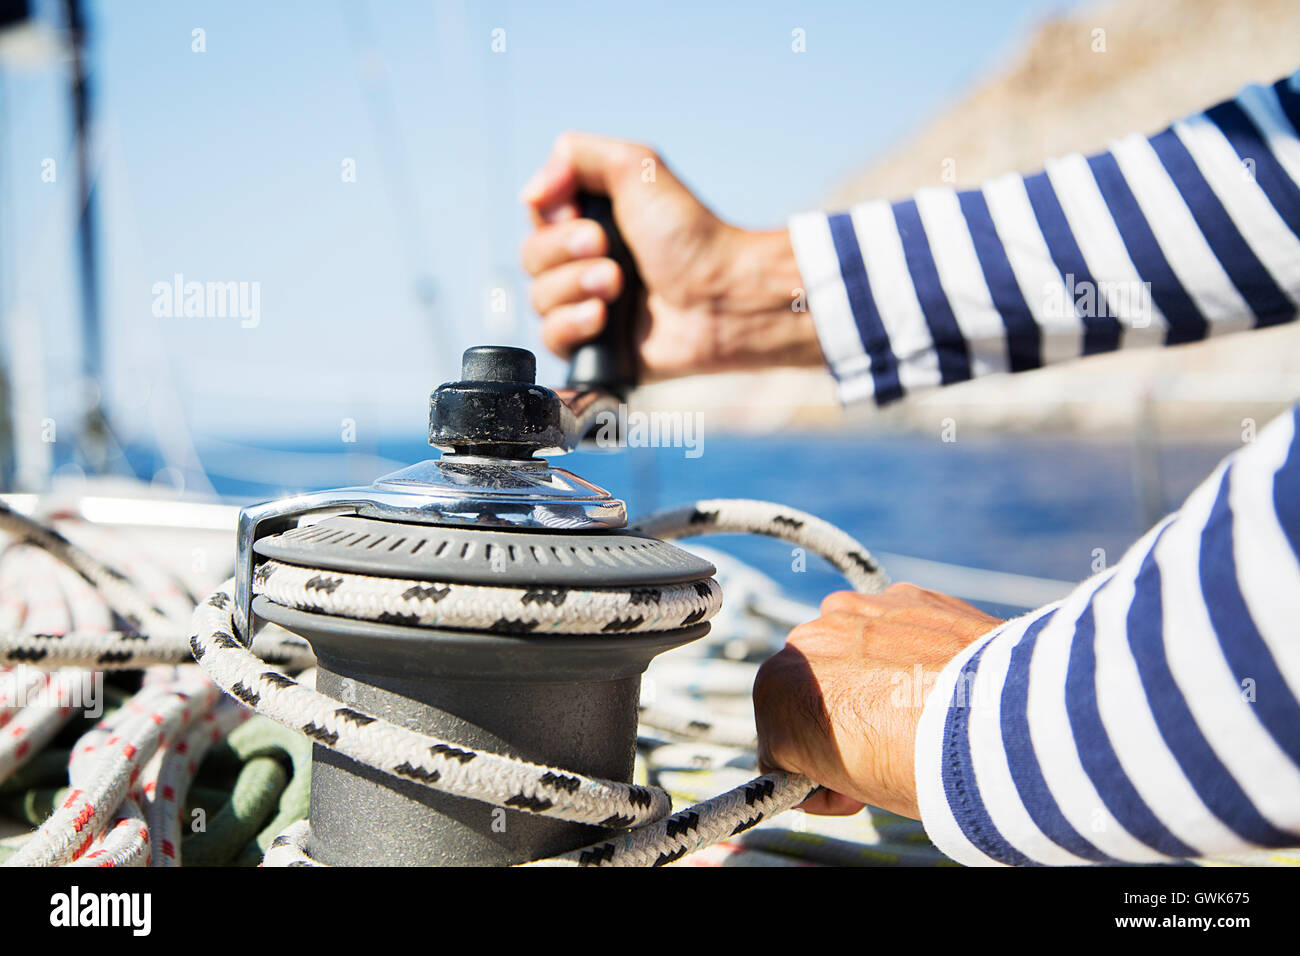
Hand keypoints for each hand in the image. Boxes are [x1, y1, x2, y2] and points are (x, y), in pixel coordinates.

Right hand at [519, 132, 823, 380]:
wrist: (722, 296)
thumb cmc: (690, 233)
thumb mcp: (636, 167)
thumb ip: (576, 156)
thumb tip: (530, 193)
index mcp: (591, 221)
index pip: (536, 219)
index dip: (554, 221)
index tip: (589, 221)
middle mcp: (585, 264)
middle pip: (530, 260)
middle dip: (566, 254)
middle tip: (609, 252)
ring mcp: (588, 307)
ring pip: (538, 300)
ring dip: (574, 287)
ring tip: (617, 286)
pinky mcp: (595, 350)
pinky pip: (551, 341)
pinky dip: (572, 326)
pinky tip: (602, 320)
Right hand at [752, 583, 1001, 818]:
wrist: (996, 724)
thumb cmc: (916, 766)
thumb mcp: (850, 790)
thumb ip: (822, 768)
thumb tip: (827, 773)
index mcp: (776, 692)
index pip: (781, 738)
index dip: (815, 767)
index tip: (853, 786)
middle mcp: (805, 640)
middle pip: (815, 685)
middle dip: (842, 710)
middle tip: (890, 748)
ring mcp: (854, 610)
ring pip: (852, 646)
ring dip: (874, 671)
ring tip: (921, 710)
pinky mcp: (903, 594)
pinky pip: (893, 624)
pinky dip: (910, 646)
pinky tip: (943, 678)